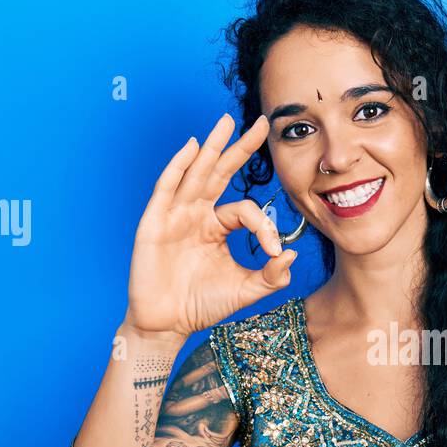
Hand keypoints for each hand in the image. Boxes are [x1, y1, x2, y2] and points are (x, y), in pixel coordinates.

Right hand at [124, 113, 295, 339]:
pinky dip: (179, 167)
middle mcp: (197, 214)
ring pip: (196, 174)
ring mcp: (175, 215)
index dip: (263, 226)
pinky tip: (193, 147)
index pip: (246, 210)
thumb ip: (270, 276)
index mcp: (217, 227)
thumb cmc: (201, 306)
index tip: (272, 251)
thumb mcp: (244, 291)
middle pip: (221, 173)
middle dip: (241, 148)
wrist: (167, 325)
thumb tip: (292, 255)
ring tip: (228, 121)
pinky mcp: (154, 223)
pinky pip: (167, 189)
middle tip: (263, 122)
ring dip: (213, 147)